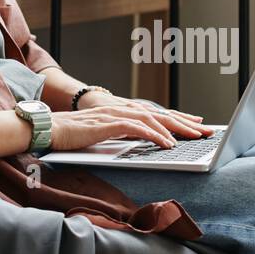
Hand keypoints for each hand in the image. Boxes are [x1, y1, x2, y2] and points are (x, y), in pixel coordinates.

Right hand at [51, 95, 213, 151]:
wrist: (48, 128)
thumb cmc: (71, 134)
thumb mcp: (101, 134)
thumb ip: (118, 134)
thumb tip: (136, 143)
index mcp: (122, 111)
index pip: (156, 114)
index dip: (178, 118)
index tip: (196, 124)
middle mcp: (122, 109)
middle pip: (160, 115)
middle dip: (185, 123)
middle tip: (206, 130)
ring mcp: (115, 115)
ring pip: (153, 119)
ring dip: (175, 129)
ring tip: (193, 137)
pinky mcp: (108, 124)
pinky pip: (137, 129)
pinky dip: (154, 135)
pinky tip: (166, 144)